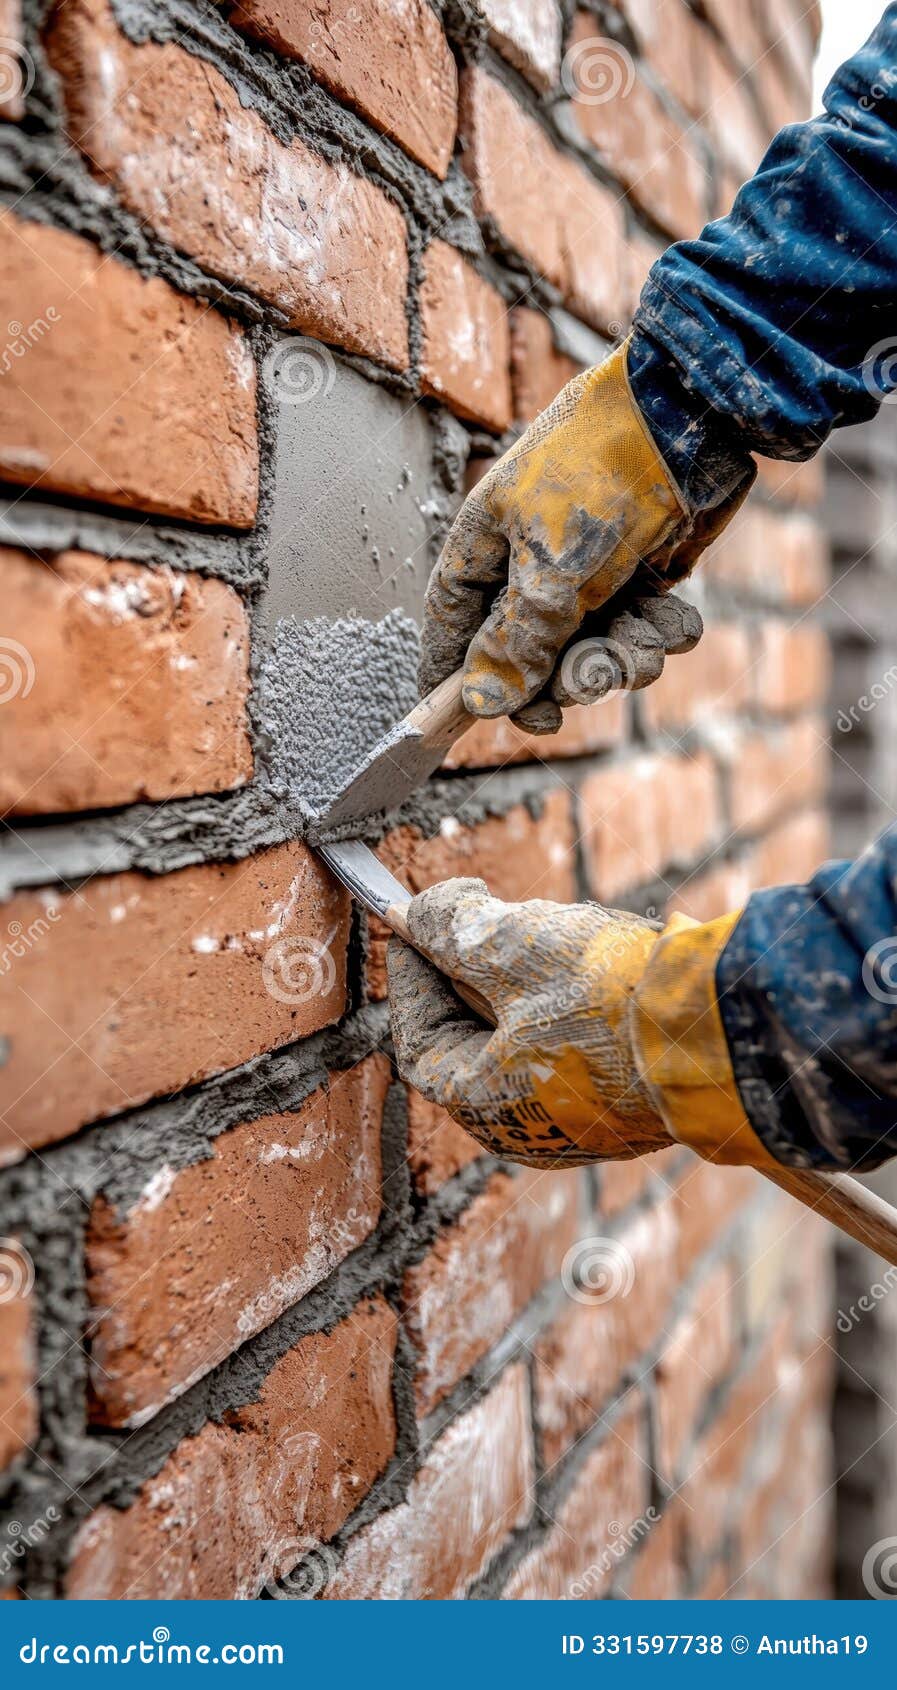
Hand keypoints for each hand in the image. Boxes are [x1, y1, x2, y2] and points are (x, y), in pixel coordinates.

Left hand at [386, 878, 672, 1166]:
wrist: (727, 1032)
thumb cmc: (610, 999)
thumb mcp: (514, 946)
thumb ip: (452, 928)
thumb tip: (414, 914)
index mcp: (485, 1105)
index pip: (418, 1041)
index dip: (410, 979)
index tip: (414, 926)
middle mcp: (530, 1128)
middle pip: (475, 1040)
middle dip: (470, 974)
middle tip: (478, 919)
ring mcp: (585, 1120)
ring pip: (530, 1040)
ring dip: (524, 983)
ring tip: (544, 933)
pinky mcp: (630, 1101)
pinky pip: (579, 1048)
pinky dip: (569, 1003)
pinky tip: (593, 962)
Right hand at [420, 342, 754, 731]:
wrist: (694, 415)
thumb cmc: (603, 476)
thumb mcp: (552, 572)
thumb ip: (516, 644)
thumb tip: (478, 702)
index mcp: (486, 546)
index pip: (452, 623)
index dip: (453, 674)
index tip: (463, 722)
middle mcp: (532, 560)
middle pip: (527, 653)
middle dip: (562, 677)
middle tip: (590, 682)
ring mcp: (588, 566)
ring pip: (590, 646)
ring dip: (622, 658)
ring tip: (645, 645)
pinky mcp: (640, 569)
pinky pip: (639, 625)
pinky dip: (660, 632)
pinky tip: (678, 623)